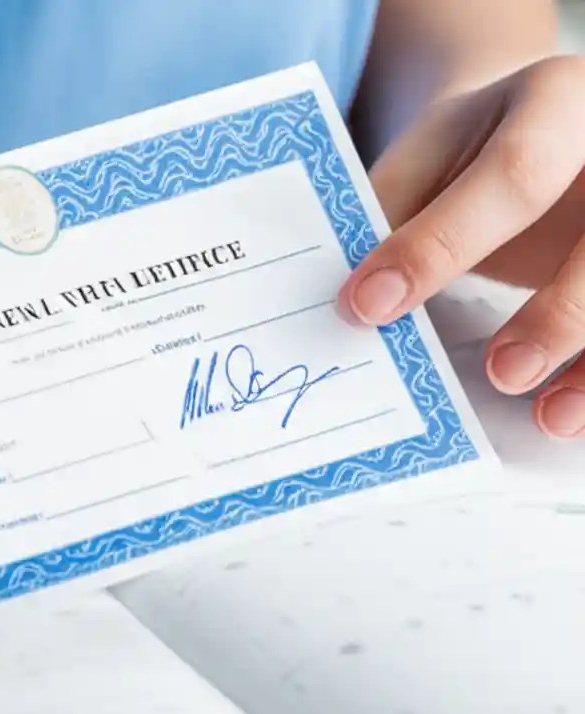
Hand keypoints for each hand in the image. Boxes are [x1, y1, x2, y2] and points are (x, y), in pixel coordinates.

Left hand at [340, 55, 584, 437]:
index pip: (513, 175)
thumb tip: (347, 305)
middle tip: (500, 373)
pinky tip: (566, 412)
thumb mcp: (424, 161)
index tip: (369, 306)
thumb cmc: (466, 152)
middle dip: (557, 313)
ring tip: (548, 415)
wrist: (528, 128)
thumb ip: (390, 216)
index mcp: (552, 101)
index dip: (441, 245)